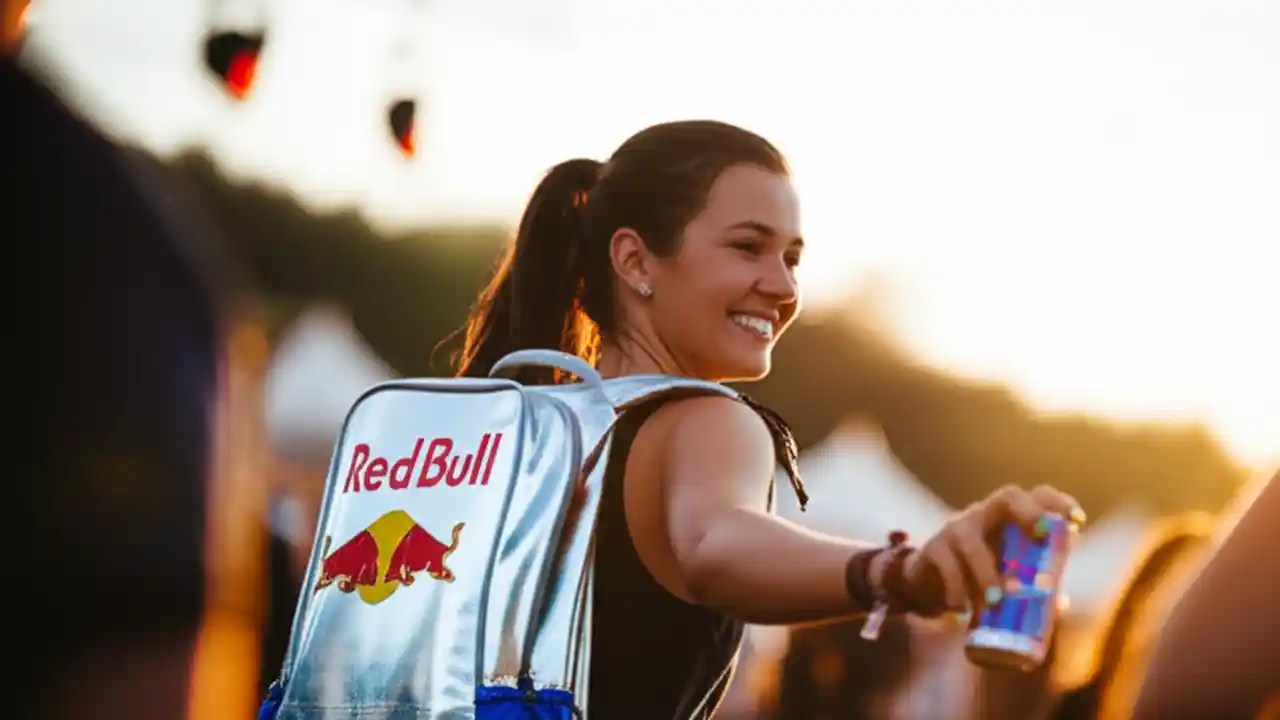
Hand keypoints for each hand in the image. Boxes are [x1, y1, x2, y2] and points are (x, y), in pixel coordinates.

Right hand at [902, 484, 1085, 615]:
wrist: (929, 584)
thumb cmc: (980, 576)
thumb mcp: (1008, 576)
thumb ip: (1032, 585)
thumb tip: (1060, 602)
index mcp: (1009, 521)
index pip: (1036, 497)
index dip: (1057, 503)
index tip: (1076, 520)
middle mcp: (984, 516)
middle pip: (1007, 498)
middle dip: (1028, 513)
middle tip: (1042, 535)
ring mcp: (957, 530)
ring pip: (972, 543)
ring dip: (986, 574)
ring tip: (995, 602)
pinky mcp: (933, 550)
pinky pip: (947, 568)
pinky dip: (957, 592)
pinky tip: (961, 613)